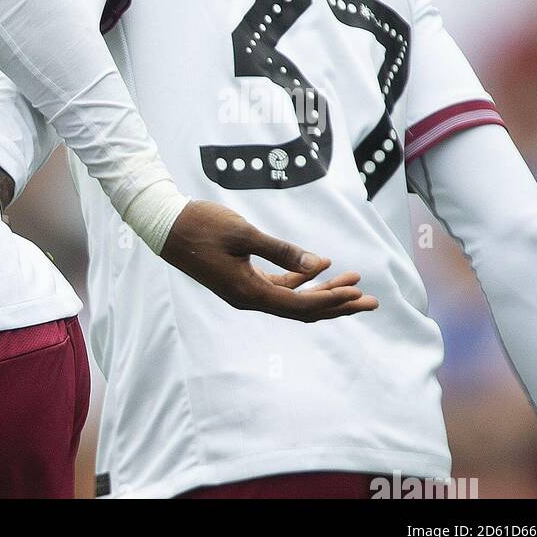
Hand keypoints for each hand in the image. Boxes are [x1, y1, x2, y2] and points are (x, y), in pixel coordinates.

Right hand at [160, 199, 379, 322]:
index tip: (360, 293)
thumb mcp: (244, 234)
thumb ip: (282, 251)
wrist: (165, 225)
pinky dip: (300, 283)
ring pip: (293, 301)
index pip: (301, 305)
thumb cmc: (202, 225)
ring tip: (353, 282)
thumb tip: (319, 266)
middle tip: (372, 300)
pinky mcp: (240, 281)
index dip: (333, 300)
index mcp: (249, 293)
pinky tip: (316, 271)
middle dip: (338, 305)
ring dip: (323, 293)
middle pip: (302, 311)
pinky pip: (278, 289)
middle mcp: (249, 299)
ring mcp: (244, 292)